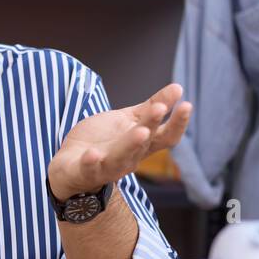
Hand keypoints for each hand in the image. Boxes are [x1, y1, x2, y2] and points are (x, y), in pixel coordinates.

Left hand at [48, 84, 191, 199]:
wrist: (72, 164)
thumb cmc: (105, 141)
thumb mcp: (130, 121)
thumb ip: (152, 107)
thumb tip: (178, 87)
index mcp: (142, 145)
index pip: (166, 136)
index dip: (177, 123)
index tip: (186, 104)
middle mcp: (129, 157)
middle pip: (144, 143)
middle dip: (151, 125)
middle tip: (159, 108)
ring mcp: (108, 166)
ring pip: (121, 157)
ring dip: (130, 144)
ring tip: (140, 131)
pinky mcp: (85, 171)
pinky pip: (89, 169)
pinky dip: (91, 162)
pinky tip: (92, 154)